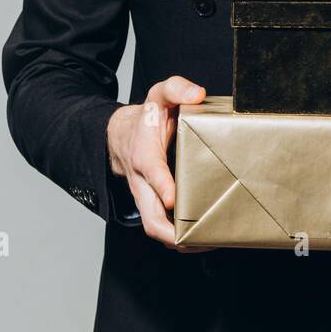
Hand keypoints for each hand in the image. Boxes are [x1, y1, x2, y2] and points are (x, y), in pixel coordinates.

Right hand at [106, 75, 213, 251]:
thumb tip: (197, 93)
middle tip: (198, 238)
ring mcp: (146, 197)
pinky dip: (179, 239)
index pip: (152, 173)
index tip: (173, 198)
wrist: (122, 136)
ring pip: (155, 228)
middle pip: (150, 217)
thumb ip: (176, 88)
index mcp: (145, 154)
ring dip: (179, 241)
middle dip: (171, 233)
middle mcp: (143, 182)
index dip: (162, 186)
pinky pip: (162, 228)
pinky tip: (203, 239)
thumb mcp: (159, 95)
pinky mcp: (152, 205)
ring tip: (208, 243)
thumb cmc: (147, 119)